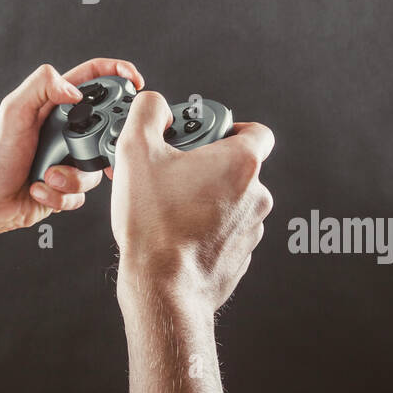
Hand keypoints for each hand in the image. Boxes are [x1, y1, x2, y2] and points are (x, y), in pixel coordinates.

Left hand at [0, 59, 144, 233]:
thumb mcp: (13, 111)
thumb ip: (42, 87)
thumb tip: (75, 90)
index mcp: (55, 104)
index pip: (93, 77)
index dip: (118, 72)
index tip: (135, 80)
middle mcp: (67, 130)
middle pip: (107, 127)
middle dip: (102, 144)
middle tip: (86, 151)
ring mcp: (70, 158)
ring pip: (97, 168)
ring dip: (72, 177)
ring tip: (47, 176)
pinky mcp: (69, 186)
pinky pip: (83, 194)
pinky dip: (61, 195)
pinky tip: (40, 190)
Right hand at [110, 91, 274, 311]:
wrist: (164, 288)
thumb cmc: (154, 223)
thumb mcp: (135, 150)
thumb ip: (147, 112)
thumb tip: (155, 104)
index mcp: (241, 163)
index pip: (257, 131)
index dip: (231, 128)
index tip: (205, 136)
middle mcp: (257, 195)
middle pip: (240, 167)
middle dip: (207, 166)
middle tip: (172, 171)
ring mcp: (252, 229)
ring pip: (233, 201)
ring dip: (206, 198)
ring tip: (168, 205)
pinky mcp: (240, 256)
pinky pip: (226, 231)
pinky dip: (206, 227)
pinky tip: (175, 232)